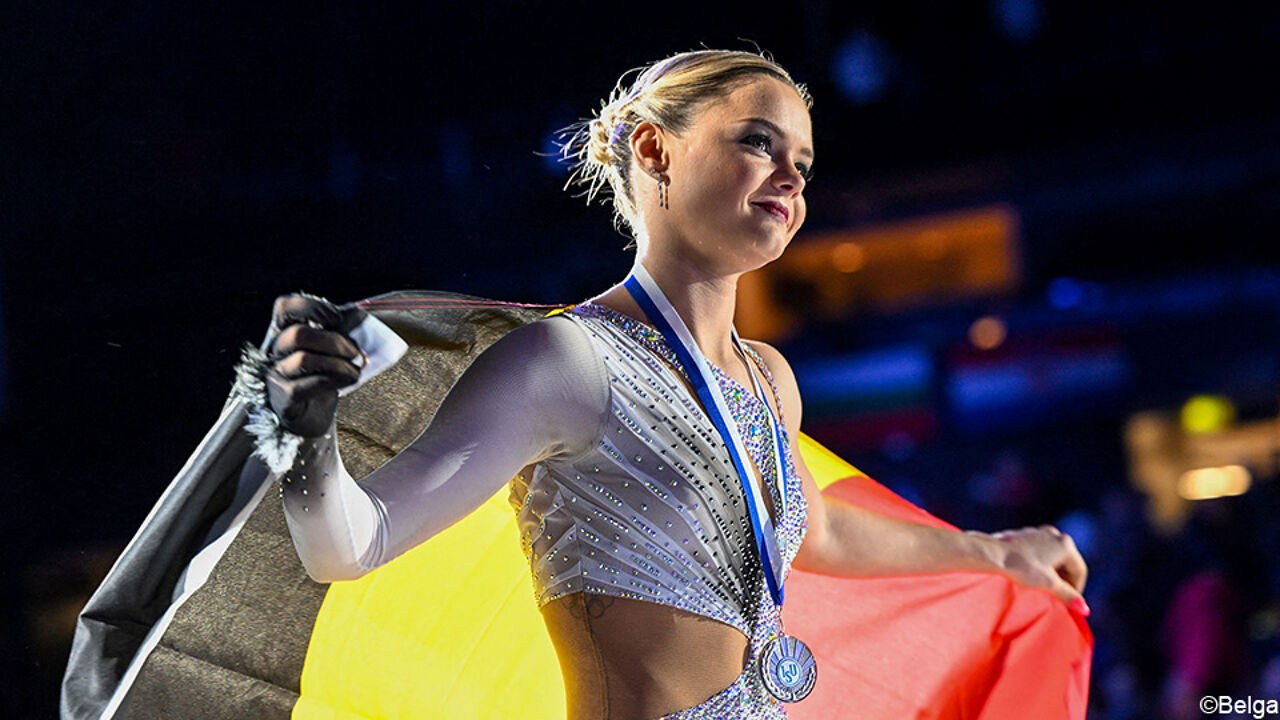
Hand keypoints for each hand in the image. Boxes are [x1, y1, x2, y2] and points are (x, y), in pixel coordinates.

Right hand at [264, 294, 366, 435]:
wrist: (311, 414)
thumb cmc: (321, 373)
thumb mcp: (328, 347)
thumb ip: (339, 330)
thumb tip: (365, 317)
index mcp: (282, 331)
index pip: (285, 307)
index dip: (312, 307)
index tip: (337, 319)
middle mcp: (273, 351)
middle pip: (298, 334)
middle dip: (334, 342)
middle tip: (355, 352)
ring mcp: (275, 375)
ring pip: (304, 359)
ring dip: (339, 364)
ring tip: (355, 370)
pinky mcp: (284, 399)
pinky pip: (309, 384)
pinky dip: (334, 380)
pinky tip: (346, 381)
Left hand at [986, 525, 1089, 612]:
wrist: (991, 554)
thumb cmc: (1020, 568)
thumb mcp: (1047, 584)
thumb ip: (1067, 596)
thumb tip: (1084, 610)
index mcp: (1065, 544)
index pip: (1080, 571)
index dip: (1077, 590)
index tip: (1069, 604)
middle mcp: (1054, 534)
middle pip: (1067, 563)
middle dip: (1064, 581)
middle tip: (1057, 597)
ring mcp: (1038, 532)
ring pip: (1053, 556)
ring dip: (1052, 572)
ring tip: (1044, 587)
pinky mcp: (1024, 535)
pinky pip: (1039, 551)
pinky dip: (1040, 564)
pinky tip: (1030, 575)